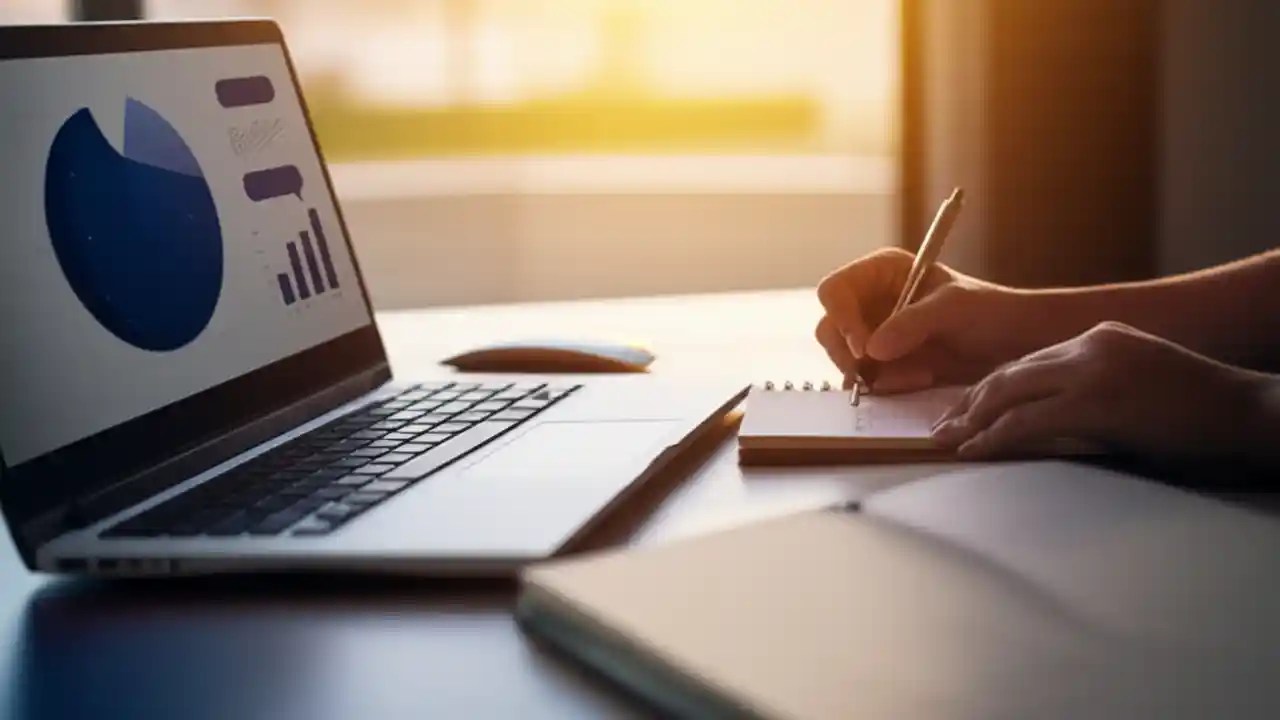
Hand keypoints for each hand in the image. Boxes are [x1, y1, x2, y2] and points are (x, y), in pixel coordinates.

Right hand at [815, 248, 1047, 391]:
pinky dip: (887, 386)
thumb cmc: (991, 311)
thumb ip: (912, 323)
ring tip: (917, 375)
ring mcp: (875, 334)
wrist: (1016, 344)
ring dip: (873, 374)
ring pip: (843, 359)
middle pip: (830, 329)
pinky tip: (921, 379)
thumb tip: (872, 350)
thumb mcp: (953, 309)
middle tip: (874, 375)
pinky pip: (866, 380)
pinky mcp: (885, 364)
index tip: (864, 349)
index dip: (841, 319)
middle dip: (850, 355)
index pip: (835, 291)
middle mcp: (871, 301)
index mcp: (881, 272)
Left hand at [931, 322, 1271, 460]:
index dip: (991, 390)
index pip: (1028, 363)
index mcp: (1099, 337)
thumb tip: (1048, 423)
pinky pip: (1026, 420)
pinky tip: (973, 451)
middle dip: (970, 403)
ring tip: (946, 442)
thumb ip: (1092, 393)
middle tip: (942, 428)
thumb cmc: (1200, 414)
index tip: (966, 412)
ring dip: (971, 421)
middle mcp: (1089, 344)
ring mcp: (1091, 369)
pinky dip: (994, 437)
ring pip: (1009, 393)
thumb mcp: (1138, 388)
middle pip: (1009, 373)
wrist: (1246, 412)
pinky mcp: (1094, 400)